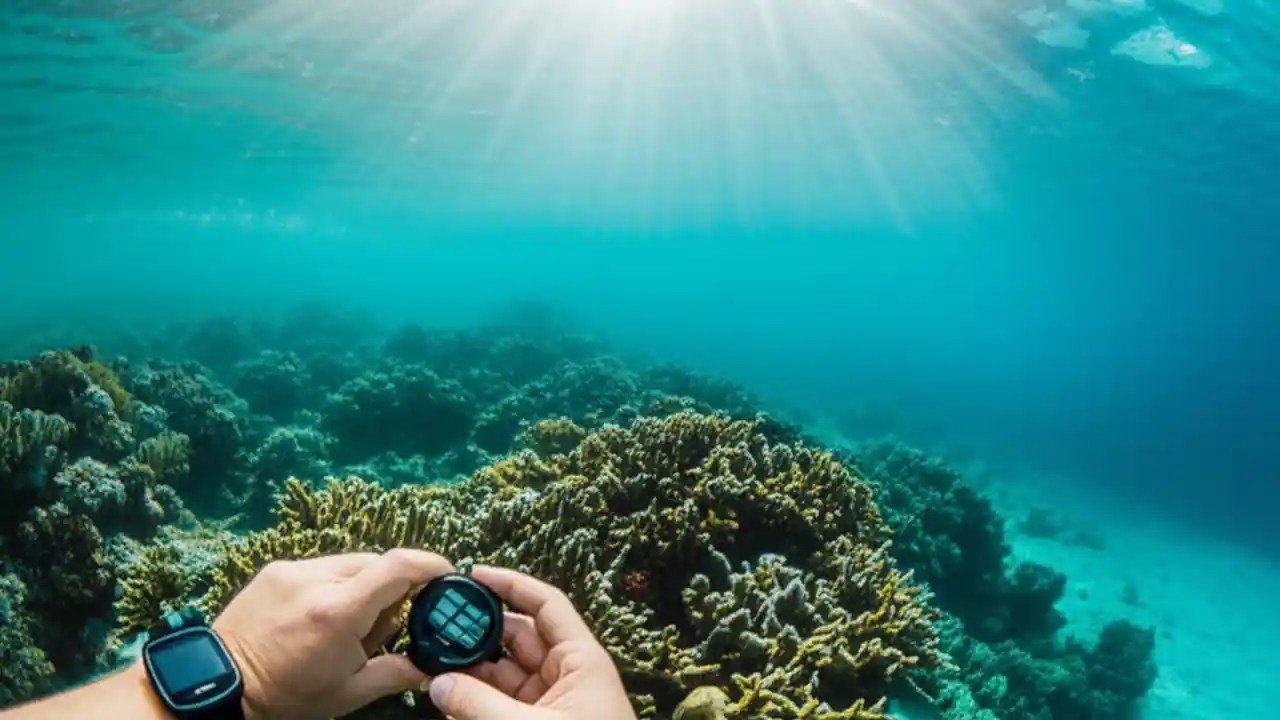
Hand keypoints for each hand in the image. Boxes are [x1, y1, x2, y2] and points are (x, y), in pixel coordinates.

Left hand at [213, 549, 453, 719]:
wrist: (219, 687)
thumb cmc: (287, 696)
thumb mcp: (349, 692)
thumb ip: (397, 672)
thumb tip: (432, 666)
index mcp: (340, 611)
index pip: (399, 566)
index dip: (431, 564)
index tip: (448, 574)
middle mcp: (317, 578)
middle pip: (376, 564)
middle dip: (393, 587)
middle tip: (388, 623)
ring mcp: (293, 570)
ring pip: (349, 564)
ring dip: (361, 586)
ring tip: (348, 625)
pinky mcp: (275, 570)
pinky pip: (320, 568)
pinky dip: (332, 586)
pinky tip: (318, 618)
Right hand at [426, 565, 636, 719]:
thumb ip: (479, 705)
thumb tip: (438, 682)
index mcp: (581, 661)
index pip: (546, 605)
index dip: (512, 584)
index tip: (473, 574)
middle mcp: (567, 676)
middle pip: (518, 637)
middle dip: (480, 632)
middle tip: (438, 626)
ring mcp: (551, 705)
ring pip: (504, 674)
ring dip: (472, 671)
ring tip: (433, 664)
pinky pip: (500, 705)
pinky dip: (475, 702)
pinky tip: (448, 699)